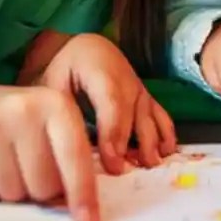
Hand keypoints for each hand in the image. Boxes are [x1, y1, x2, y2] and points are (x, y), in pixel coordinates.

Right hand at [0, 87, 100, 220]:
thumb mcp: (58, 126)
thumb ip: (75, 159)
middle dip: (44, 191)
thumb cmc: (29, 125)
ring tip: (13, 166)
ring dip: (16, 191)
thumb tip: (84, 208)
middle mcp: (22, 109)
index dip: (82, 192)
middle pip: (42, 185)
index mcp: (56, 104)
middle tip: (38, 173)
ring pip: (12, 194)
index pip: (74, 155)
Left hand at [40, 33, 176, 171]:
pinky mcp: (147, 99)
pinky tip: (165, 153)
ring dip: (151, 142)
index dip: (113, 132)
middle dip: (130, 143)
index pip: (111, 102)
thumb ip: (60, 108)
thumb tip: (66, 141)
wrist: (90, 49)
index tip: (111, 160)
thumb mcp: (54, 81)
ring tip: (147, 165)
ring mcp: (140, 89)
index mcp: (100, 69)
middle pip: (132, 112)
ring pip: (149, 116)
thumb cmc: (68, 68)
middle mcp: (126, 79)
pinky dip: (165, 135)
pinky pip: (161, 116)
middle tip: (123, 170)